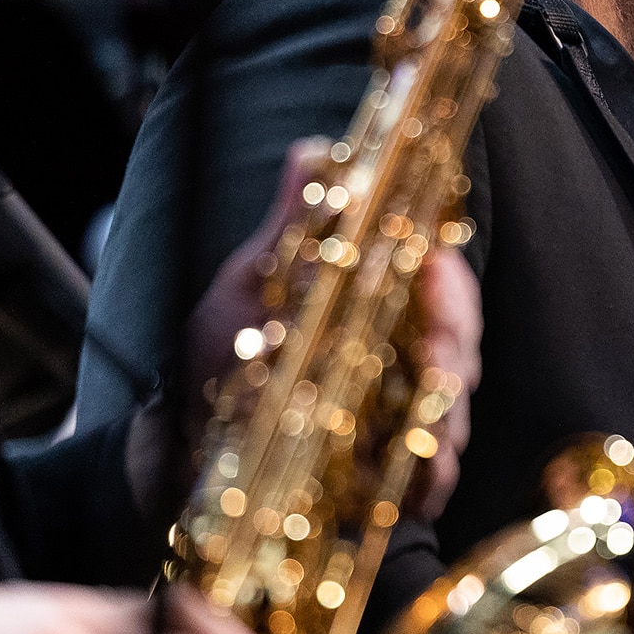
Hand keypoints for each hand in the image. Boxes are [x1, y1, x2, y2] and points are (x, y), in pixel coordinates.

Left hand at [133, 138, 482, 521]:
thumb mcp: (248, 287)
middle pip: (458, 349)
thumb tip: (311, 148)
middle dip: (454, 355)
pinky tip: (424, 485)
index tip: (438, 273)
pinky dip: (431, 482)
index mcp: (380, 303)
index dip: (450, 282)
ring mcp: (400, 418)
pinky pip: (427, 481)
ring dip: (447, 424)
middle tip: (437, 362)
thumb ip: (292, 225)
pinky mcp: (387, 476)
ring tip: (435, 436)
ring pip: (451, 414)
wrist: (174, 445)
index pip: (443, 282)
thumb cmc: (219, 359)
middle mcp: (402, 357)